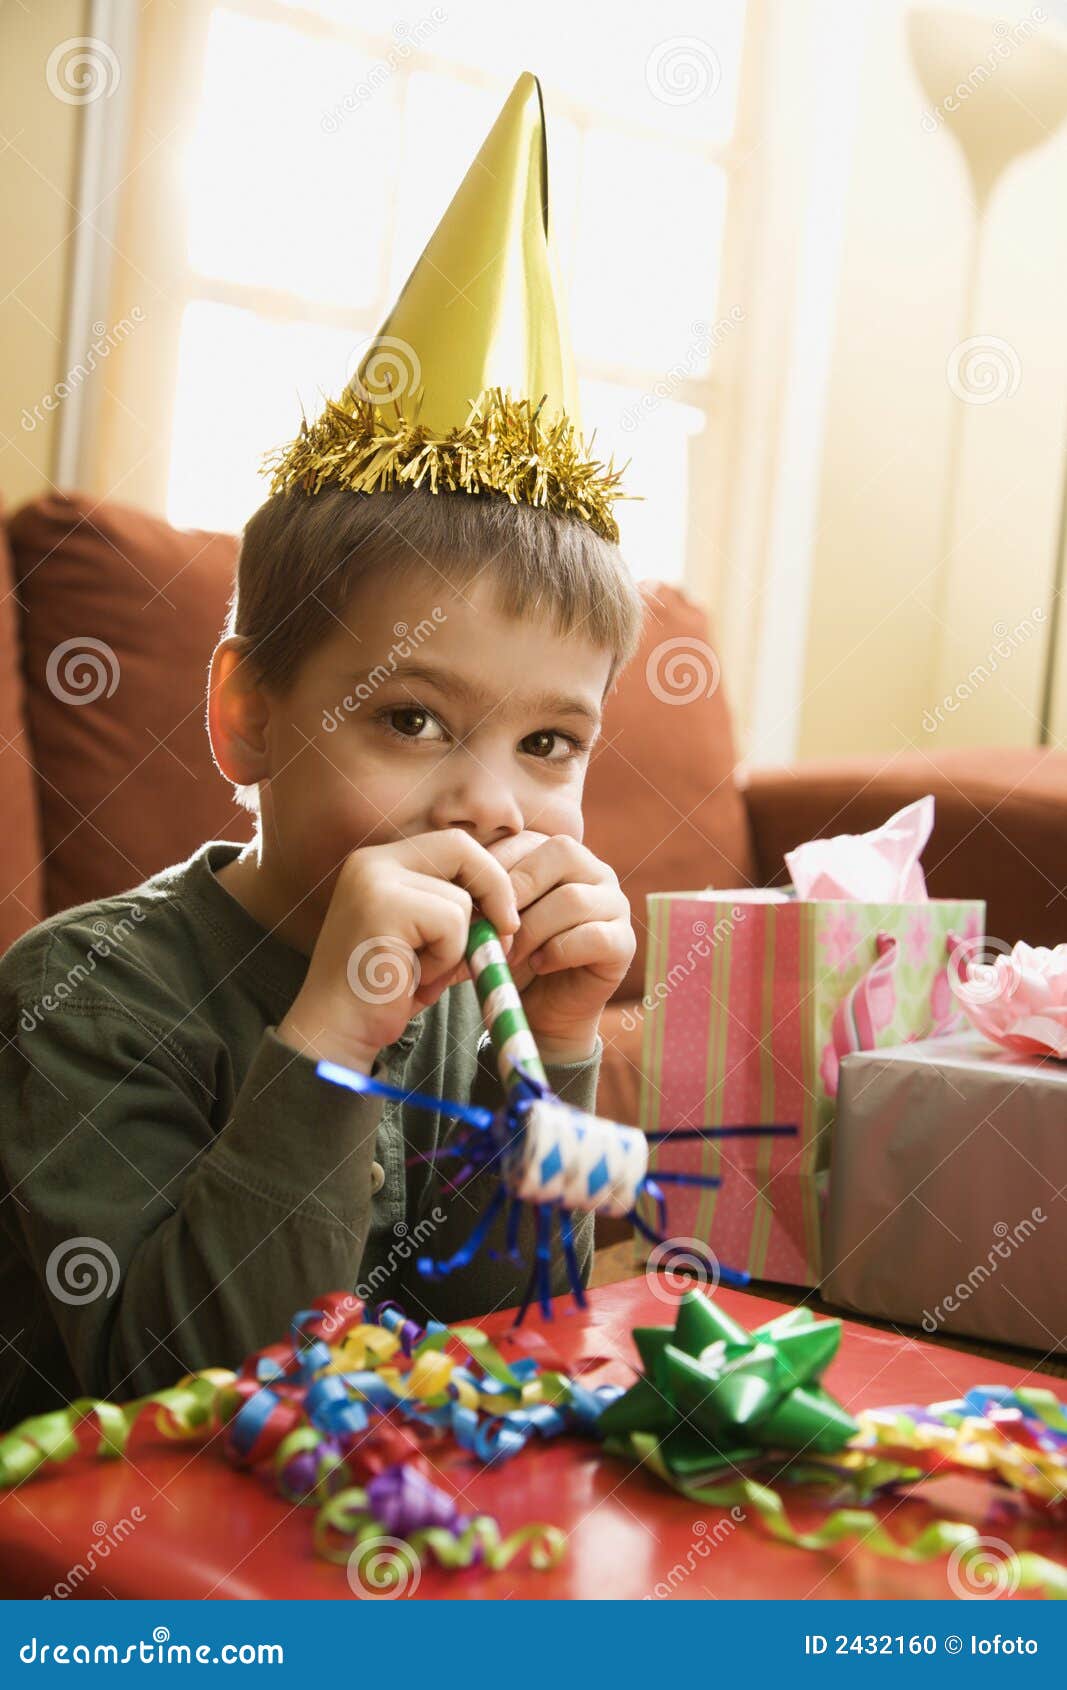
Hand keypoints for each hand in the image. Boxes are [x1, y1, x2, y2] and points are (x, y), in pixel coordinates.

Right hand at [276, 829, 518, 1070]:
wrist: (336, 1030)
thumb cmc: (384, 992)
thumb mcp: (428, 944)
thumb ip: (460, 917)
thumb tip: (509, 911)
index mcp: (380, 863)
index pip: (453, 846)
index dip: (488, 876)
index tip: (504, 916)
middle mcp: (372, 862)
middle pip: (461, 848)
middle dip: (496, 889)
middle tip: (507, 930)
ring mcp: (374, 881)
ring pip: (460, 900)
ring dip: (456, 947)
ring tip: (422, 972)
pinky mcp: (382, 907)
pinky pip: (451, 924)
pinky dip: (446, 959)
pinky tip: (414, 978)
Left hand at [487, 831, 634, 1060]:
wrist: (541, 1008)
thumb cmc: (513, 955)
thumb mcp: (490, 920)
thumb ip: (479, 900)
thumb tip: (456, 895)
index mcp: (559, 854)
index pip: (528, 839)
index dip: (494, 869)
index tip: (467, 904)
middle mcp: (594, 871)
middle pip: (561, 853)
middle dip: (517, 891)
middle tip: (492, 927)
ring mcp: (615, 904)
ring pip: (574, 899)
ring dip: (533, 930)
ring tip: (511, 955)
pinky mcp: (624, 943)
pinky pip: (594, 936)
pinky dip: (559, 952)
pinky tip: (540, 965)